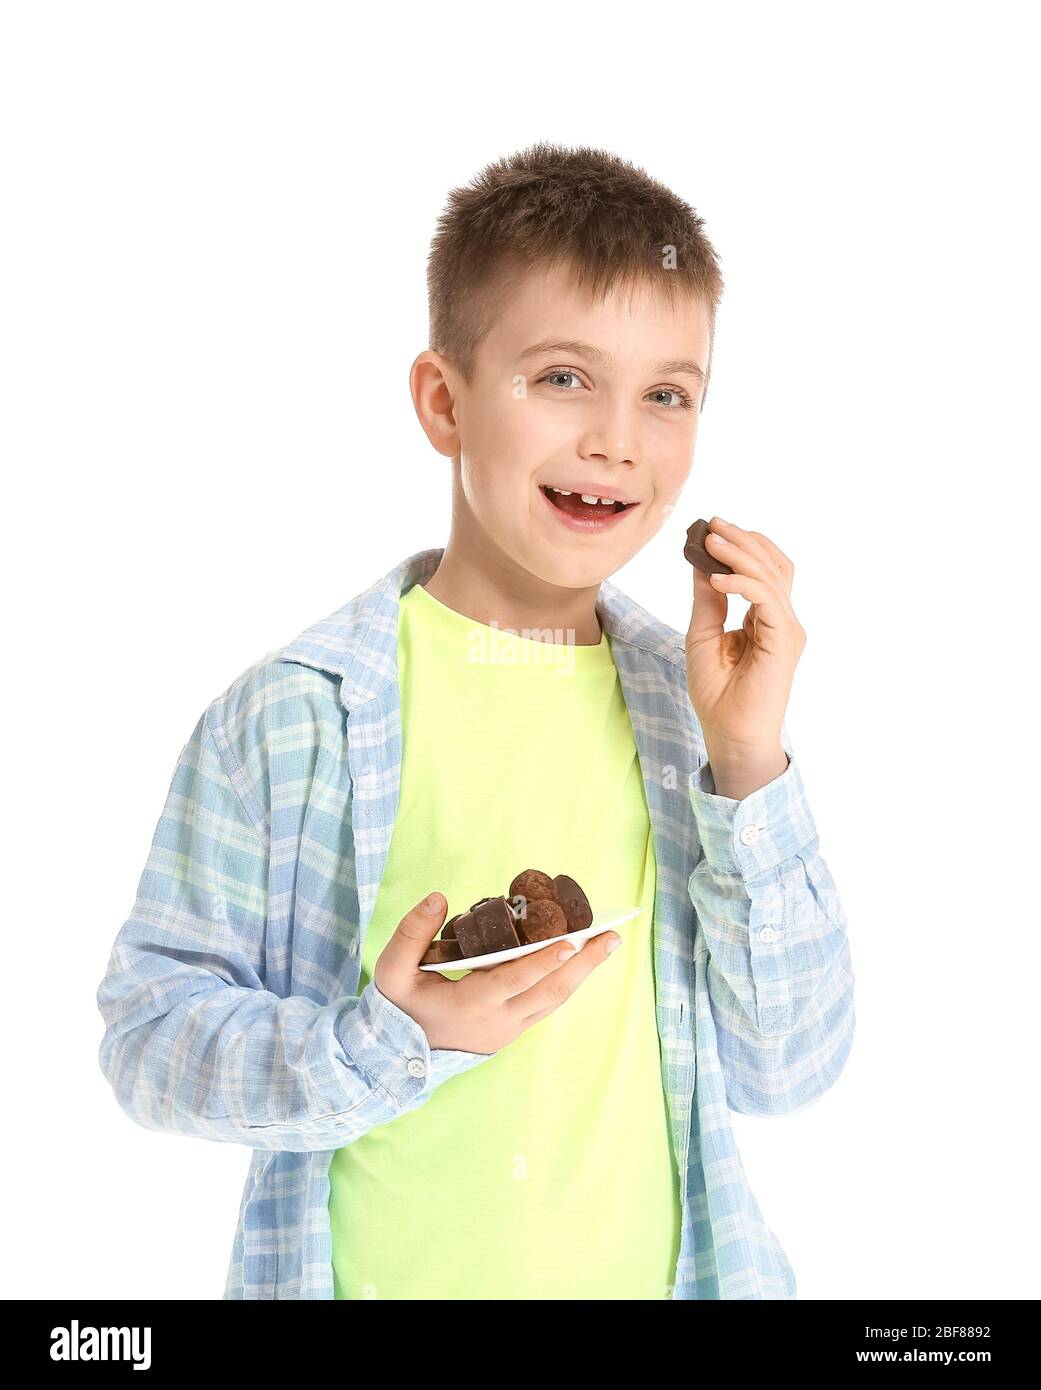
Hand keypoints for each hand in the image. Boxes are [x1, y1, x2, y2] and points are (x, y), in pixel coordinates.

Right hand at [373, 893, 621, 1053]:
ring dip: (583, 972)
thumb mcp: (394, 971)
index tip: (569, 943)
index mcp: (471, 1004)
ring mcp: (510, 1028)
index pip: (514, 980)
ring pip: (554, 999)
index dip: (542, 962)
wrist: (401, 1058)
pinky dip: (566, 981)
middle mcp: (499, 1020)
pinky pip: (547, 1003)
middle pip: (549, 991)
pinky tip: (582, 961)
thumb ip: (412, 933)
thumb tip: (439, 898)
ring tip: (606, 944)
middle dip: (583, 963)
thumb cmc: (401, 1008)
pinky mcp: (514, 1029)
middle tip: (611, 937)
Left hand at [685, 517, 805, 755]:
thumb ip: (706, 600)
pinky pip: (767, 599)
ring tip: (710, 540)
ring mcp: (787, 628)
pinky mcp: (784, 640)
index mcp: (766, 619)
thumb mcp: (702, 636)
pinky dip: (742, 583)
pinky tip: (716, 578)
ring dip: (740, 554)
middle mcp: (782, 620)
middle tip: (712, 524)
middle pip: (772, 564)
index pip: (762, 570)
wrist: (730, 734)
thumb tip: (699, 562)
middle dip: (742, 540)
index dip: (740, 546)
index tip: (708, 529)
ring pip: (771, 575)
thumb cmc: (718, 695)